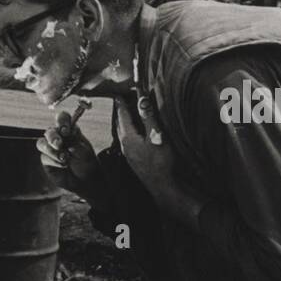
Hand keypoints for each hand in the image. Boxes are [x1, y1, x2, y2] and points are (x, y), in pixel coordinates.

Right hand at [37, 109, 105, 205]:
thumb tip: (67, 142)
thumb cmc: (86, 163)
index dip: (62, 121)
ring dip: (51, 150)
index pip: (62, 118)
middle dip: (53, 137)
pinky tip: (63, 165)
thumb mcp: (85, 153)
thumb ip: (76, 145)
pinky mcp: (46, 159)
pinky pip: (44, 157)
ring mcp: (50, 148)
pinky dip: (54, 161)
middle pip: (49, 131)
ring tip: (64, 158)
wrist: (84, 180)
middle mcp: (58, 137)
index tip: (66, 130)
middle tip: (59, 144)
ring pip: (42, 143)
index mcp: (70, 131)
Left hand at [115, 96, 206, 227]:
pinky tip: (135, 134)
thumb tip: (142, 101)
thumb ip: (148, 117)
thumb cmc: (160, 162)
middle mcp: (125, 145)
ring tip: (127, 115)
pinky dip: (129, 132)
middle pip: (120, 124)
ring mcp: (128, 154)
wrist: (162, 185)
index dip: (121, 104)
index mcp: (128, 137)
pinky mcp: (134, 160)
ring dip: (124, 123)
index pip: (123, 116)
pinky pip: (127, 141)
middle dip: (120, 112)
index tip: (118, 95)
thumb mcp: (156, 135)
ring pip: (123, 133)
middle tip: (121, 102)